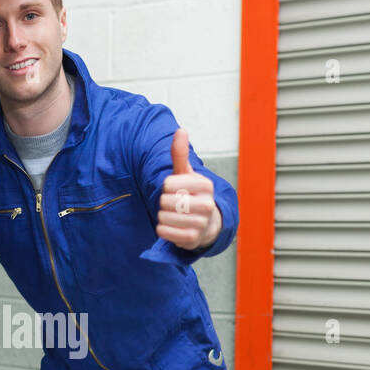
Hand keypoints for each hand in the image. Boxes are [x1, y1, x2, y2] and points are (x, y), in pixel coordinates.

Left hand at [156, 128, 221, 250]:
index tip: (175, 189)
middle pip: (164, 201)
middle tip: (174, 204)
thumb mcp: (186, 174)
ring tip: (174, 215)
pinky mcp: (192, 239)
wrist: (206, 224)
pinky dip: (162, 229)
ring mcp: (201, 223)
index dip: (166, 187)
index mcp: (206, 185)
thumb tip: (181, 130)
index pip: (168, 183)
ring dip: (162, 216)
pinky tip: (171, 226)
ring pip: (163, 217)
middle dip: (164, 202)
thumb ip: (180, 154)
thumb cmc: (191, 194)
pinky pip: (164, 232)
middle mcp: (207, 204)